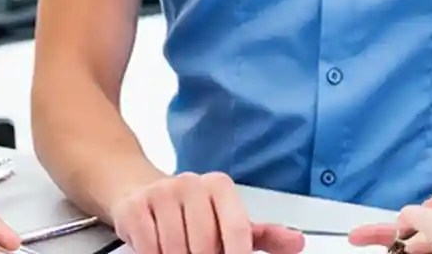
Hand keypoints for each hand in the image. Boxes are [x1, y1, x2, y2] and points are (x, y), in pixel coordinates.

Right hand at [109, 171, 305, 253]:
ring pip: (177, 250)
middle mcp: (192, 184)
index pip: (237, 229)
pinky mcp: (136, 207)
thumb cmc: (192, 210)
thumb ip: (264, 235)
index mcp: (220, 186)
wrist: (141, 190)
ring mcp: (162, 193)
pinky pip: (150, 248)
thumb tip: (296, 242)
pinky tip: (160, 248)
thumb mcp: (229, 220)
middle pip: (205, 245)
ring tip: (180, 249)